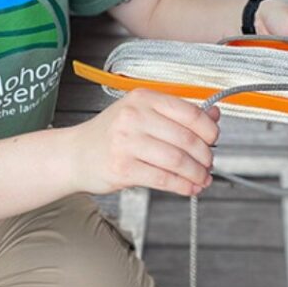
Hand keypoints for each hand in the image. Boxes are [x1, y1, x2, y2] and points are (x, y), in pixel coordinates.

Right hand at [70, 89, 220, 197]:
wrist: (74, 155)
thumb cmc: (110, 135)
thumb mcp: (142, 114)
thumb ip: (178, 114)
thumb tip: (213, 115)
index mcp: (143, 98)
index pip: (189, 112)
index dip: (209, 129)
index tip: (214, 140)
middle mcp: (134, 117)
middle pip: (186, 139)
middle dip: (205, 156)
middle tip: (209, 164)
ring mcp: (126, 143)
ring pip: (177, 161)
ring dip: (196, 174)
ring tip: (202, 179)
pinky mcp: (122, 168)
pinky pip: (163, 179)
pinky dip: (182, 186)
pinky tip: (189, 188)